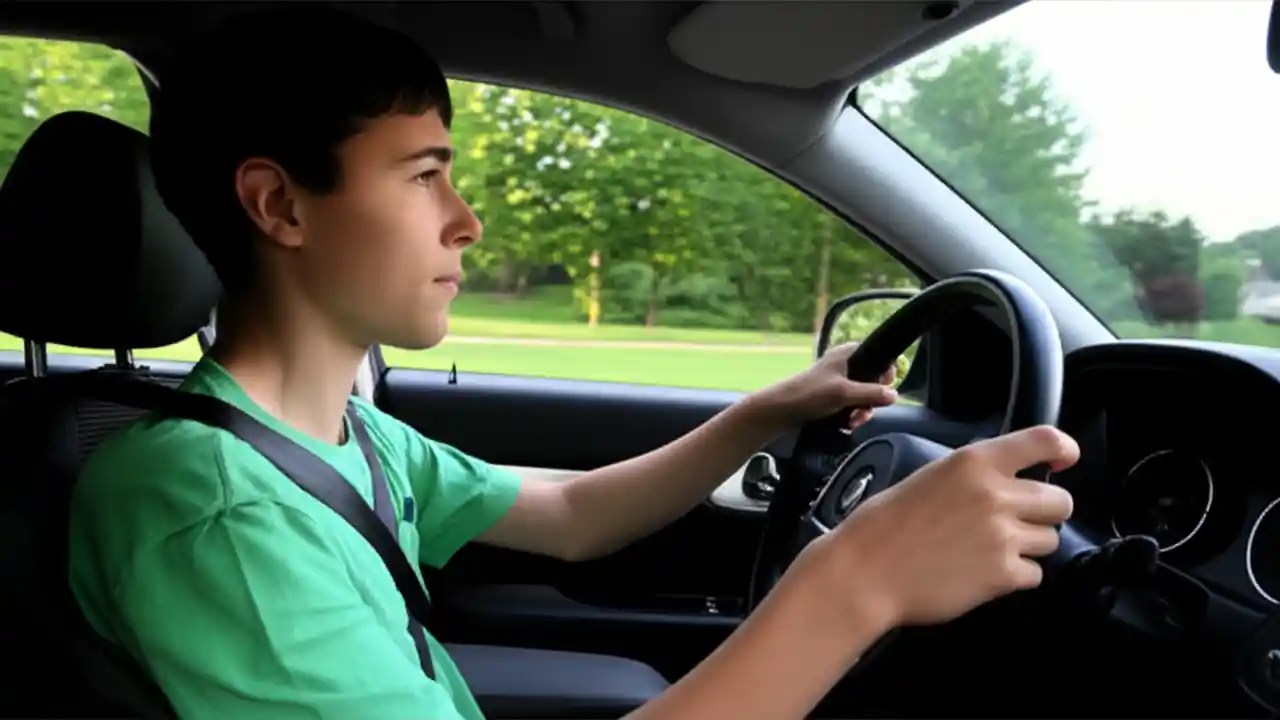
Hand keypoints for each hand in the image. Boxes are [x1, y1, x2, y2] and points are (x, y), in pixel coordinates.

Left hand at [751, 342, 897, 430]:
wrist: (779, 410)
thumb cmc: (809, 394)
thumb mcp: (844, 393)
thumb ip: (871, 393)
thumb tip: (895, 396)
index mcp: (847, 353)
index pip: (878, 356)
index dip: (885, 373)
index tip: (883, 389)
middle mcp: (844, 364)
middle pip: (873, 379)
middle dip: (872, 399)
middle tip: (864, 411)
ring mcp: (837, 381)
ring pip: (863, 395)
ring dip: (862, 410)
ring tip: (853, 422)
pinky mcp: (831, 397)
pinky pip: (851, 404)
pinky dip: (852, 414)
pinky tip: (847, 424)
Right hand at [803, 425, 1077, 629]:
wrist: (865, 571)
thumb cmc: (885, 525)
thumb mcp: (931, 477)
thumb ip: (974, 475)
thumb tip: (1009, 482)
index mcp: (974, 462)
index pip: (1045, 441)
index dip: (1064, 450)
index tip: (1064, 460)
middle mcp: (995, 495)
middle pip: (1060, 501)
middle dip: (1043, 513)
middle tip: (1016, 522)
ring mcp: (1002, 536)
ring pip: (1050, 540)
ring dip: (1028, 546)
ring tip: (991, 550)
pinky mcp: (1002, 575)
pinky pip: (1035, 574)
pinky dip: (1015, 577)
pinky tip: (983, 572)